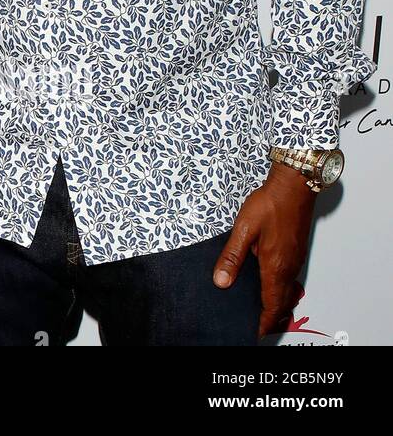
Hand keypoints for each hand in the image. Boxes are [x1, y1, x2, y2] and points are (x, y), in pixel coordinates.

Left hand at [213, 163, 316, 337]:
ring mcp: (295, 260)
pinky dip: (280, 290)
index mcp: (276, 267)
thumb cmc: (269, 204)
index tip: (253, 331)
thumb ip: (232, 257)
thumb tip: (221, 281)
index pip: (271, 305)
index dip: (263, 321)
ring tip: (259, 310)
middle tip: (254, 324)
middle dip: (269, 318)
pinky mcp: (295, 252)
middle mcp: (289, 268)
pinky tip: (267, 285)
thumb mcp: (244, 230)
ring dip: (275, 304)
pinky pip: (289, 280)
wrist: (293, 186)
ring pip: (287, 292)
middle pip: (281, 303)